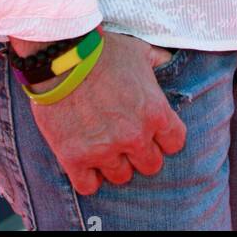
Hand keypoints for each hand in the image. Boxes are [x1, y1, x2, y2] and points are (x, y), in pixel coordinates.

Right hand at [23, 32, 186, 195]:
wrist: (62, 56)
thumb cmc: (102, 51)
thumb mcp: (139, 50)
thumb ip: (159, 60)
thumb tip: (170, 59)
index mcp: (155, 112)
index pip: (175, 143)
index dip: (164, 137)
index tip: (152, 130)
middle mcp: (134, 136)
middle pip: (150, 165)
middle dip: (140, 153)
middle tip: (125, 138)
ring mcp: (105, 150)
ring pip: (120, 176)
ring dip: (114, 163)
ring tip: (103, 145)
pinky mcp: (75, 158)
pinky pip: (88, 186)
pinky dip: (87, 176)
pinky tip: (85, 159)